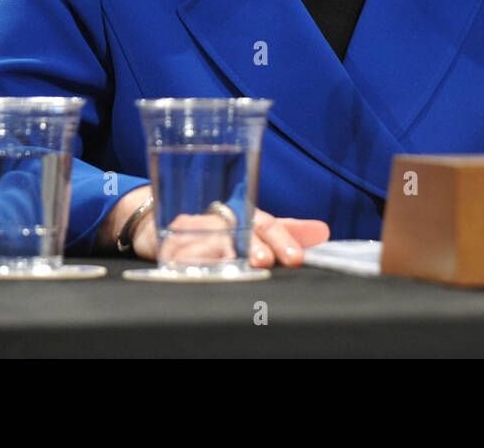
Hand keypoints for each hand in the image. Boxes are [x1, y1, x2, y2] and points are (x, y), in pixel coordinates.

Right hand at [129, 206, 328, 267]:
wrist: (160, 221)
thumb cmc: (216, 226)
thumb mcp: (253, 226)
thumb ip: (287, 231)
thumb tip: (323, 232)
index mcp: (243, 214)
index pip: (267, 223)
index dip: (282, 239)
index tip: (296, 258)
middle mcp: (220, 219)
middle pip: (239, 231)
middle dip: (253, 246)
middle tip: (264, 261)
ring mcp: (192, 230)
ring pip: (211, 241)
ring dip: (224, 256)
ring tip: (237, 267)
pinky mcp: (166, 244)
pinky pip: (178, 253)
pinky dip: (191, 261)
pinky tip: (202, 269)